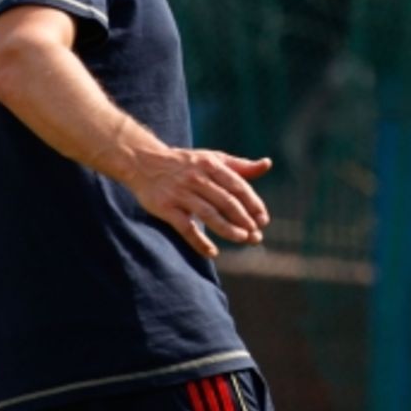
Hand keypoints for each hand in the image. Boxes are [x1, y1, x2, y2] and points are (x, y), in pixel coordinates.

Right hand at [125, 147, 272, 257]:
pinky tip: (212, 252)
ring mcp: (181, 193)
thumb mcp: (212, 158)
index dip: (253, 204)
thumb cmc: (186, 162)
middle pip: (226, 201)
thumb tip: (267, 164)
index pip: (238, 186)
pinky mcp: (166, 207)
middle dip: (244, 220)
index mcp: (212, 165)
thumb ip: (240, 166)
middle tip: (256, 236)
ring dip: (227, 229)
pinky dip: (199, 241)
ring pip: (208, 214)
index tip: (263, 220)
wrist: (143, 161)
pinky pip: (185, 227)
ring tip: (242, 239)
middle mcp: (197, 178)